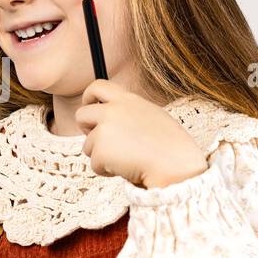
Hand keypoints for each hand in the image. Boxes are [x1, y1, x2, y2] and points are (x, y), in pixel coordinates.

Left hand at [76, 79, 207, 188]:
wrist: (176, 165)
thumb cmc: (170, 147)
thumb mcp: (152, 116)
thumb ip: (129, 112)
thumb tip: (111, 119)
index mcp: (128, 100)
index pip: (98, 86)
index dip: (88, 97)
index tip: (90, 106)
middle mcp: (113, 110)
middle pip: (81, 115)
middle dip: (86, 130)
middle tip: (100, 143)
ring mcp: (105, 129)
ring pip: (88, 145)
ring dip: (102, 156)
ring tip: (127, 159)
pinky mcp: (101, 150)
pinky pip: (94, 164)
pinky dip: (107, 171)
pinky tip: (127, 169)